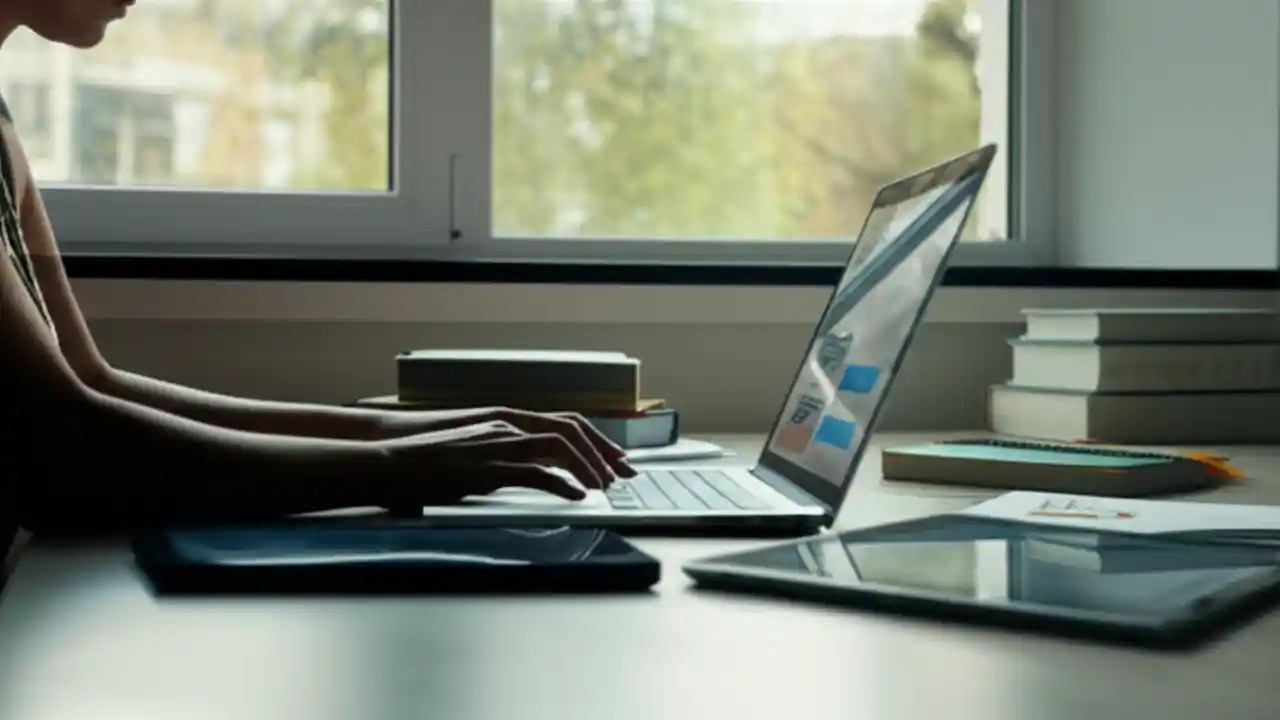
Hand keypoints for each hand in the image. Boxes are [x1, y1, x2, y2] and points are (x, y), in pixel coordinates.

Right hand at [377, 407, 635, 479]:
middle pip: (572, 429)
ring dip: (589, 467)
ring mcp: (500, 444)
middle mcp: (509, 426)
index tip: (617, 458)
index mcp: (507, 420)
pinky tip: (577, 496)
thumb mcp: (475, 452)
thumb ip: (503, 457)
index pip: (565, 421)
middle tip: (625, 474)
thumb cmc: (428, 460)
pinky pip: (538, 472)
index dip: (596, 438)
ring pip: (561, 447)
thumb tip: (527, 472)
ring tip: (605, 487)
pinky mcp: (489, 468)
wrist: (391, 459)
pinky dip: (563, 483)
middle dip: (605, 451)